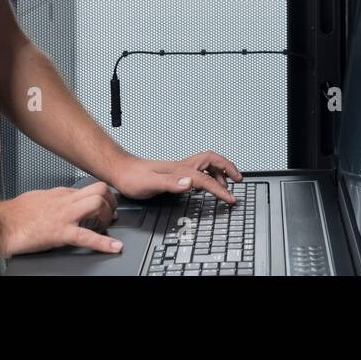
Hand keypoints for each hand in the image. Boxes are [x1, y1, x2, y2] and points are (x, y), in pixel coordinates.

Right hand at [0, 181, 120, 256]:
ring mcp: (64, 215)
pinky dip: (104, 243)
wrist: (0, 224)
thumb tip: (59, 202)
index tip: (106, 206)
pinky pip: (88, 236)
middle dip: (111, 202)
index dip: (102, 197)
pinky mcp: (60, 232)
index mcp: (61, 194)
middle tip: (112, 215)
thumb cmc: (13, 214)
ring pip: (98, 204)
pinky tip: (114, 248)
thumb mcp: (38, 199)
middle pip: (100, 189)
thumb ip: (53, 199)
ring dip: (108, 216)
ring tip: (108, 228)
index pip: (89, 188)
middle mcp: (66, 200)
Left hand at [113, 151, 243, 204]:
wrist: (121, 171)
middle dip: (229, 168)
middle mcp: (183, 167)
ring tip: (226, 183)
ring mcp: (180, 168)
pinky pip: (199, 169)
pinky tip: (205, 183)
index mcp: (181, 170)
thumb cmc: (134, 178)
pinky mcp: (175, 172)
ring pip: (207, 164)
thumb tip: (191, 183)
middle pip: (213, 160)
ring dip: (220, 171)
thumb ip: (171, 183)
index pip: (206, 179)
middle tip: (239, 180)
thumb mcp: (151, 183)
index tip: (230, 199)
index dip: (220, 189)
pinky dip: (209, 174)